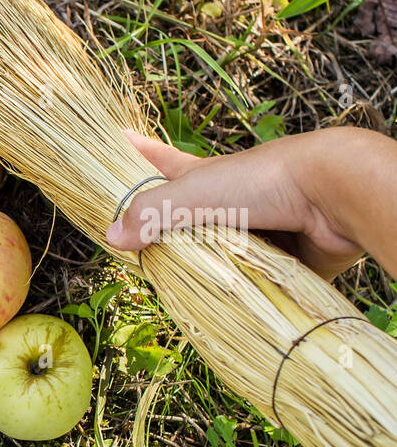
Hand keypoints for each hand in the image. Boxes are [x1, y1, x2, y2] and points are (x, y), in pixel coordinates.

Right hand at [106, 129, 367, 280]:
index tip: (121, 139)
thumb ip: (151, 213)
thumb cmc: (265, 180)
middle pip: (187, 217)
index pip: (164, 164)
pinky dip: (237, 293)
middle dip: (163, 230)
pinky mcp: (282, 262)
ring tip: (172, 291)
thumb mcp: (195, 191)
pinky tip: (220, 307)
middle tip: (134, 247)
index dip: (142, 154)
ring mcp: (258, 231)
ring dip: (201, 271)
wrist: (335, 195)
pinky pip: (251, 284)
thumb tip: (111, 238)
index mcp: (208, 178)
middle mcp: (232, 203)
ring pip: (218, 255)